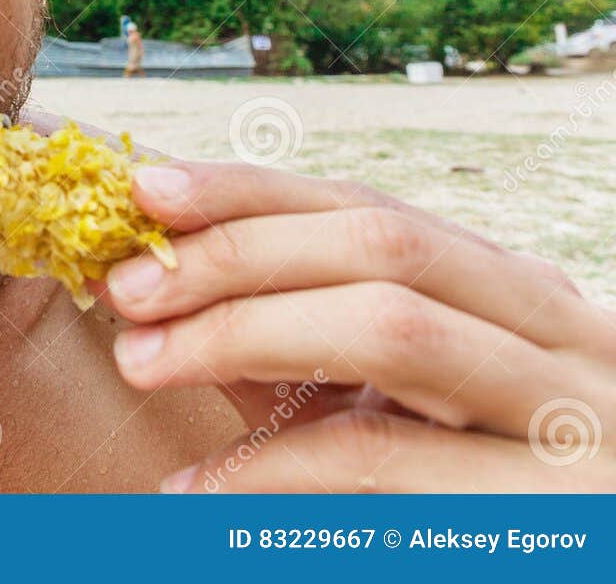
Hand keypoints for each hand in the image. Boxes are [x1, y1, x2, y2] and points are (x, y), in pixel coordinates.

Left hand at [102, 163, 615, 491]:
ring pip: (387, 328)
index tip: (145, 187)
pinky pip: (381, 462)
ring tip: (140, 364)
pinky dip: (268, 468)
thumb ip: (295, 352)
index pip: (372, 208)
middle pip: (379, 246)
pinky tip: (195, 487)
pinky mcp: (554, 509)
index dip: (251, 191)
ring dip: (240, 334)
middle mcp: (562, 336)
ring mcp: (572, 417)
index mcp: (518, 297)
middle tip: (126, 289)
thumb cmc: (473, 501)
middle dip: (236, 256)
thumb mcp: (390, 412)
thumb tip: (164, 296)